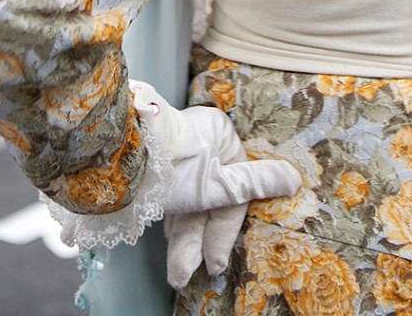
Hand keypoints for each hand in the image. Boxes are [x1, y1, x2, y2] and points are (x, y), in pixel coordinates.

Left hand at [130, 82, 300, 288]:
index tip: (215, 265)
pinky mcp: (158, 170)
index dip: (225, 232)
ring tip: (177, 274)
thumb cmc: (174, 165)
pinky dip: (172, 225)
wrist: (118, 156)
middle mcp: (202, 145)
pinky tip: (168, 243)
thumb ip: (255, 183)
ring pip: (189, 205)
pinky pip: (172, 202)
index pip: (236, 190)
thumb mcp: (218, 183)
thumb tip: (294, 179)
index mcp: (221, 137)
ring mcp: (179, 158)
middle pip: (210, 201)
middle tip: (193, 273)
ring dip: (184, 241)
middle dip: (200, 242)